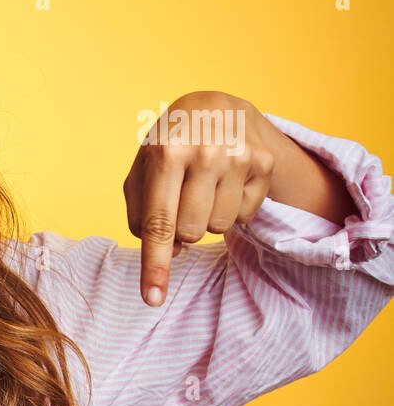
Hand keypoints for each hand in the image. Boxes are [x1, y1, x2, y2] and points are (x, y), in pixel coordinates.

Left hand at [124, 91, 276, 305]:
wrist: (217, 106)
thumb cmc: (170, 145)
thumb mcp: (142, 168)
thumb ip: (142, 212)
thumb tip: (169, 251)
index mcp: (165, 153)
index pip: (158, 223)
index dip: (155, 266)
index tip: (152, 299)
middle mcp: (205, 153)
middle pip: (190, 232)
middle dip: (181, 228)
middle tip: (180, 197)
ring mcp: (239, 157)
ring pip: (218, 228)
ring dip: (206, 218)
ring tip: (202, 186)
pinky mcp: (264, 164)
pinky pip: (243, 216)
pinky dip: (230, 208)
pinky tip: (225, 182)